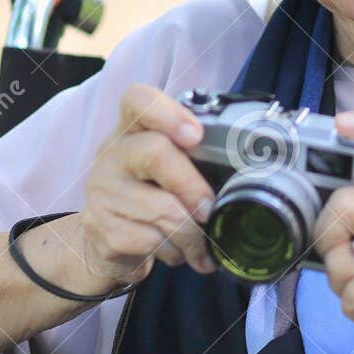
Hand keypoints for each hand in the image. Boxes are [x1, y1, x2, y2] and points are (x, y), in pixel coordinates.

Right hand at [78, 85, 216, 284]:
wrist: (104, 243)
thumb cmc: (149, 198)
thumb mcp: (167, 170)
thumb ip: (195, 159)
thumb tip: (251, 169)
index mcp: (131, 131)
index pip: (137, 99)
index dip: (168, 113)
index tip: (195, 136)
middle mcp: (111, 155)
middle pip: (154, 152)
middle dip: (193, 186)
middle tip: (209, 209)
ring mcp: (102, 192)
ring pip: (161, 209)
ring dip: (192, 234)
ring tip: (200, 244)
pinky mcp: (102, 229)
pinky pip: (152, 241)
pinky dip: (176, 253)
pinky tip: (176, 253)